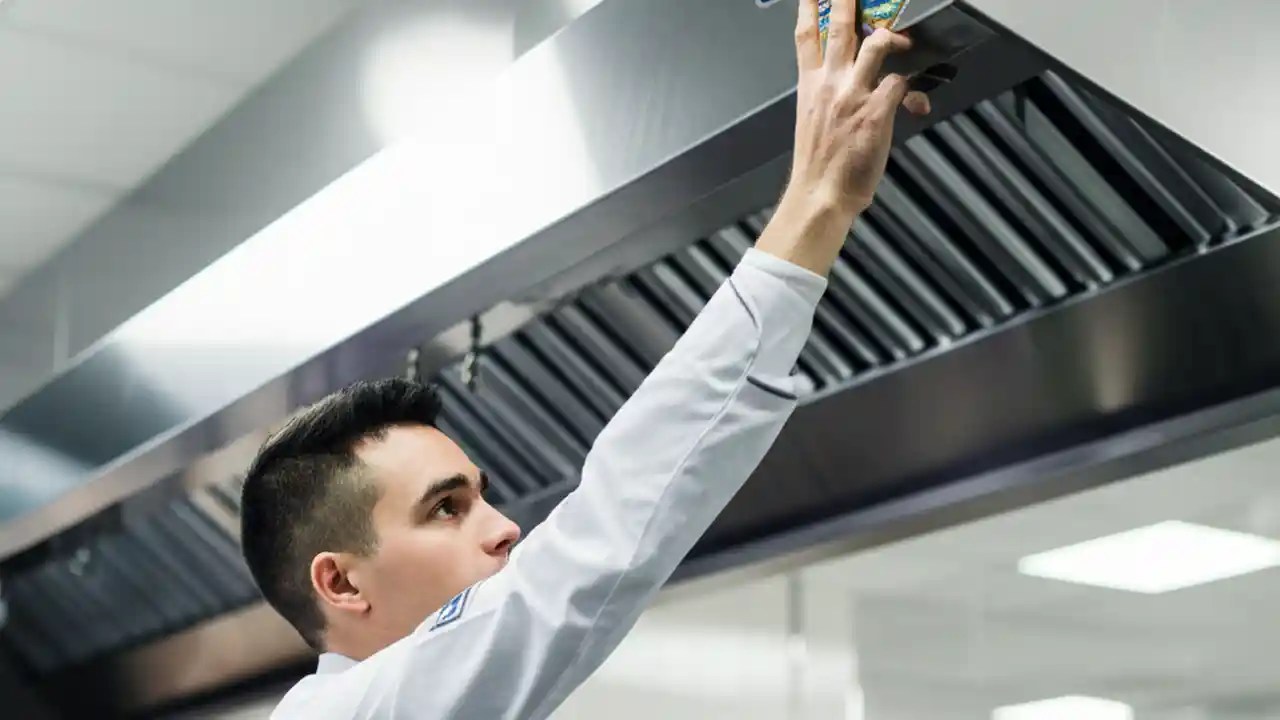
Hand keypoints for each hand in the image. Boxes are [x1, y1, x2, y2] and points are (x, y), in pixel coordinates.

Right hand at [785, 0, 929, 223]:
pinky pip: (900, 82)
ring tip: (903, 39)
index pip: (805, 36)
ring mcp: (853, 94)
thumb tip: (856, 88)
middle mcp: (829, 83)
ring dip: (892, 35)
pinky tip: (916, 103)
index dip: (808, 7)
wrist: (821, 194)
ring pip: (876, 44)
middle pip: (839, 27)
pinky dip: (912, 89)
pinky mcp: (876, 111)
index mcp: (810, 86)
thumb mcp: (814, 121)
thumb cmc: (819, 166)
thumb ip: (830, 96)